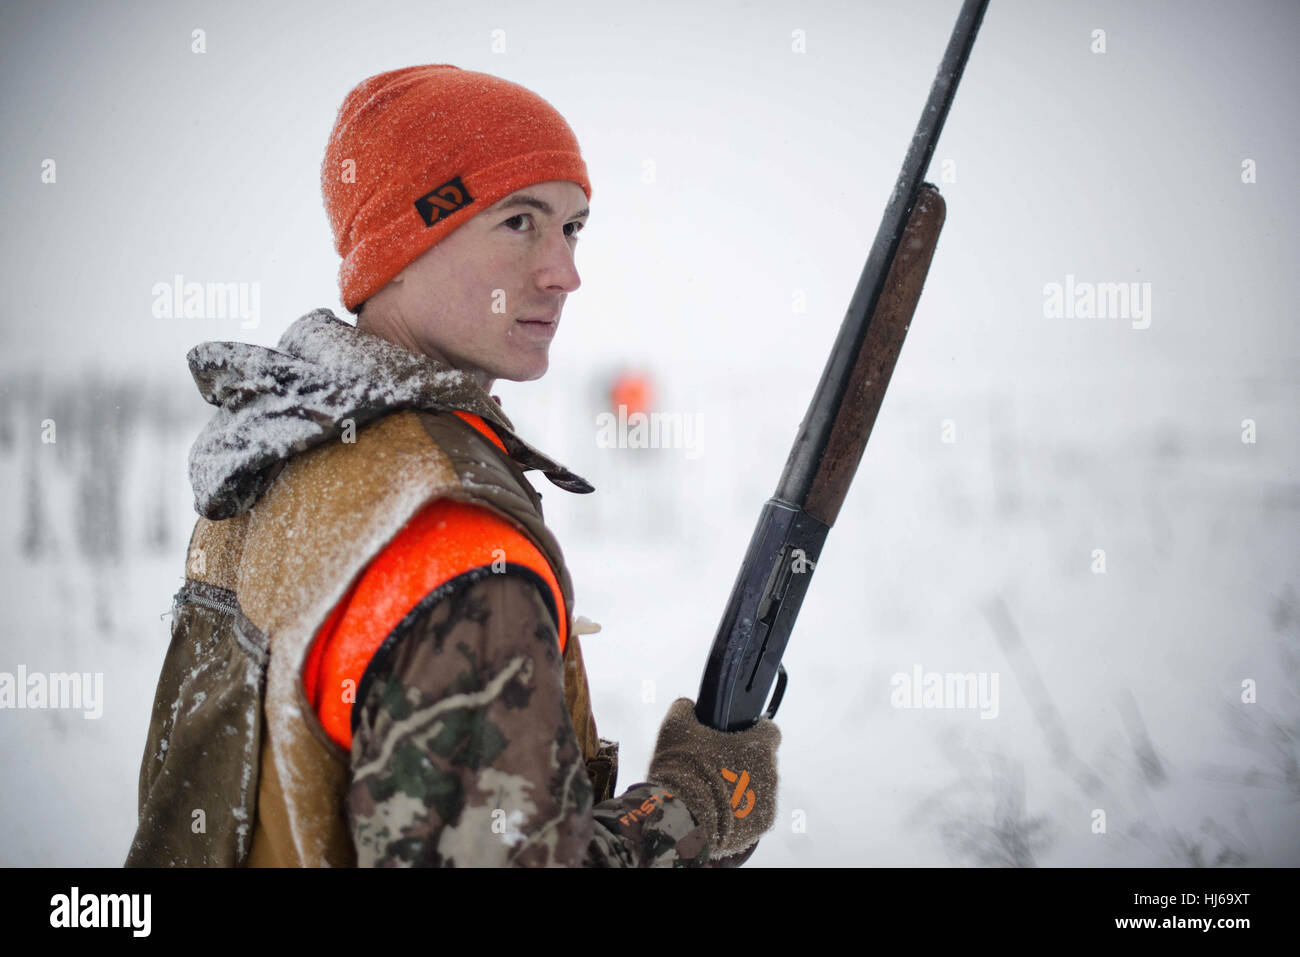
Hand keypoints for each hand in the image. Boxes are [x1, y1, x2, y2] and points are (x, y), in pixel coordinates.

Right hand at [646, 697, 780, 858]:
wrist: (679, 821)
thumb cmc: (681, 769)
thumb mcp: (675, 727)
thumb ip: (686, 708)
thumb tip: (688, 705)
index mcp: (760, 747)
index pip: (770, 731)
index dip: (754, 730)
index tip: (738, 734)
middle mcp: (771, 775)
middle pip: (764, 761)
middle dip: (746, 761)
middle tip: (717, 763)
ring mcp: (767, 804)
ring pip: (761, 788)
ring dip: (745, 786)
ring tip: (714, 790)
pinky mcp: (759, 828)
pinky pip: (754, 813)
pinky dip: (741, 811)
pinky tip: (718, 810)